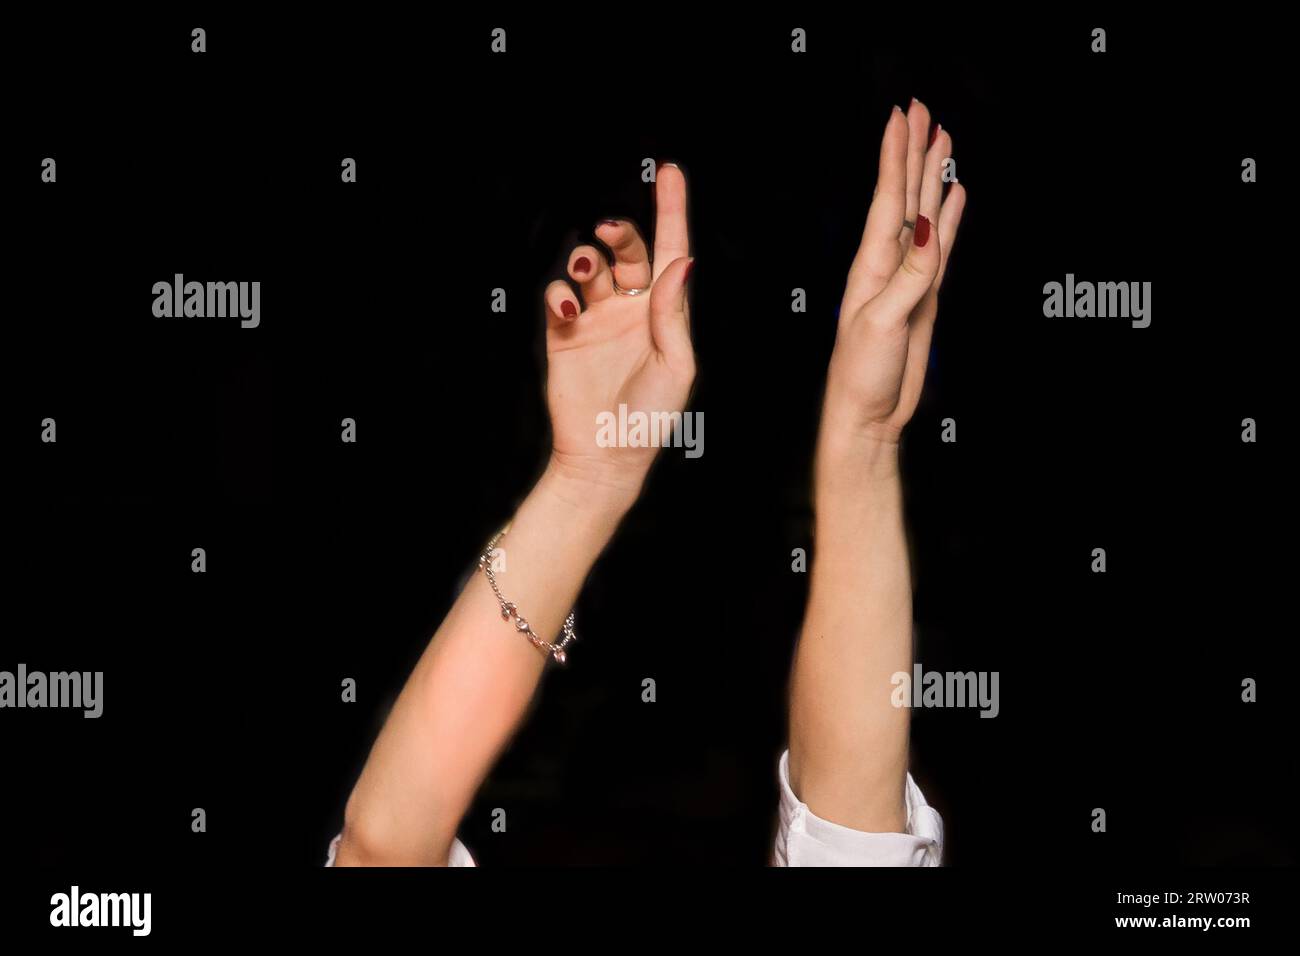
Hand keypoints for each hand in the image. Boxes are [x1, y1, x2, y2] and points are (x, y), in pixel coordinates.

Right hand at [543, 164, 695, 500]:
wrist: (605, 457)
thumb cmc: (651, 417)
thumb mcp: (676, 365)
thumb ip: (673, 313)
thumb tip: (681, 263)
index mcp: (664, 313)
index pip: (669, 252)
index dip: (671, 211)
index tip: (670, 173)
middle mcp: (631, 309)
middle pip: (627, 251)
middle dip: (619, 233)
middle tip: (608, 231)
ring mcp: (596, 319)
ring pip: (590, 267)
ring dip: (586, 258)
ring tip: (584, 270)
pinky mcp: (565, 334)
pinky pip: (560, 297)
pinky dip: (560, 292)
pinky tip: (567, 306)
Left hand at [824, 100, 966, 446]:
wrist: (868, 416)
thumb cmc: (862, 375)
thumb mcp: (884, 323)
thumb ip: (910, 276)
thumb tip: (928, 227)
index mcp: (871, 265)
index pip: (887, 198)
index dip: (896, 155)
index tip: (902, 115)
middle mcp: (887, 264)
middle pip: (905, 194)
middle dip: (913, 151)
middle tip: (922, 108)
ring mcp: (907, 278)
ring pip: (923, 214)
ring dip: (932, 177)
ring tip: (942, 140)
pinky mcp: (923, 296)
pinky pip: (939, 246)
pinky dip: (947, 219)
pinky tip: (953, 197)